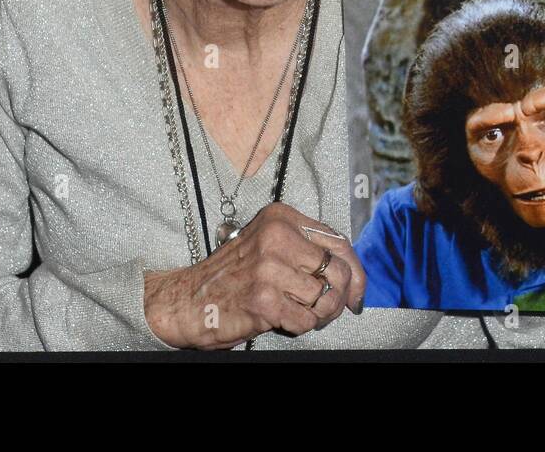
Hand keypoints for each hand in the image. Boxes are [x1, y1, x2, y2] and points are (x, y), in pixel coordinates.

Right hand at [141, 202, 366, 348]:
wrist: (186, 299)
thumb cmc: (232, 275)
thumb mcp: (268, 245)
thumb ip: (307, 250)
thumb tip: (353, 275)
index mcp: (281, 218)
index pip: (338, 242)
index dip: (356, 271)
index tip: (357, 292)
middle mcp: (277, 237)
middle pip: (339, 271)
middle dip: (339, 297)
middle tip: (327, 309)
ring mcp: (269, 268)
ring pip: (325, 298)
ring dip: (318, 314)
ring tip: (298, 312)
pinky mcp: (263, 299)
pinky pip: (305, 320)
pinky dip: (299, 326)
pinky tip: (281, 318)